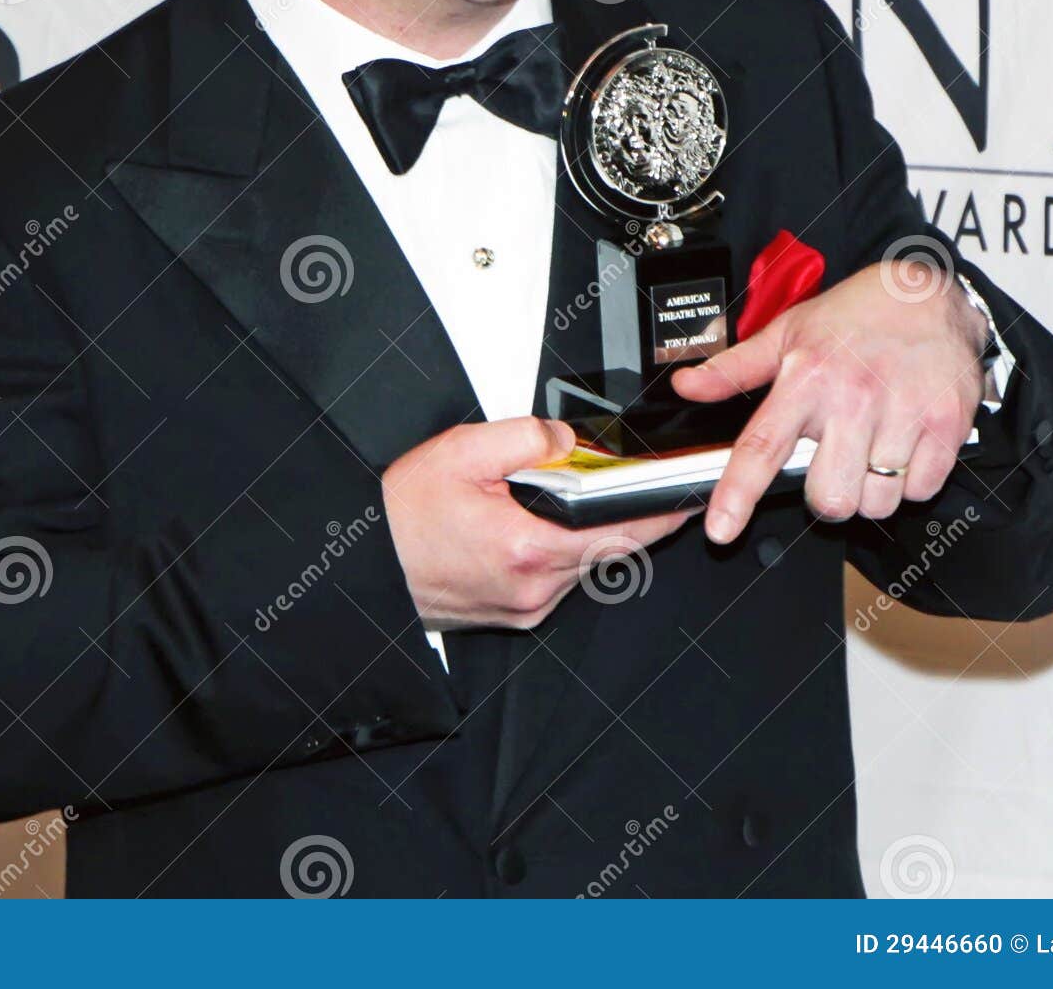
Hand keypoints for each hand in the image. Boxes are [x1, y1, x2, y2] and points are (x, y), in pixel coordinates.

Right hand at [381, 415, 691, 629]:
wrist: (366, 565)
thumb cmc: (403, 515)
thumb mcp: (462, 451)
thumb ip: (527, 436)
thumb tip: (567, 438)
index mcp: (530, 547)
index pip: (623, 530)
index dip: (661, 512)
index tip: (687, 498)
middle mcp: (535, 588)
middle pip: (609, 548)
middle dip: (620, 513)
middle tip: (617, 483)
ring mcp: (526, 607)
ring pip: (584, 565)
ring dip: (584, 532)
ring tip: (556, 499)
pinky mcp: (514, 615)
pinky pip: (558, 579)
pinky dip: (559, 550)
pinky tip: (533, 525)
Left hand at [670, 262, 987, 544]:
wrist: (927, 294)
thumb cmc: (852, 317)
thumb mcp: (786, 333)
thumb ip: (734, 369)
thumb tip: (686, 385)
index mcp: (805, 378)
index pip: (762, 446)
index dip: (737, 494)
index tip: (720, 530)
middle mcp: (852, 398)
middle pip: (829, 497)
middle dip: (826, 493)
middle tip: (832, 461)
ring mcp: (902, 413)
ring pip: (876, 502)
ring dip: (870, 489)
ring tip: (869, 446)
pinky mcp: (944, 426)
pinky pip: (919, 490)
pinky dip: (909, 480)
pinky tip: (902, 443)